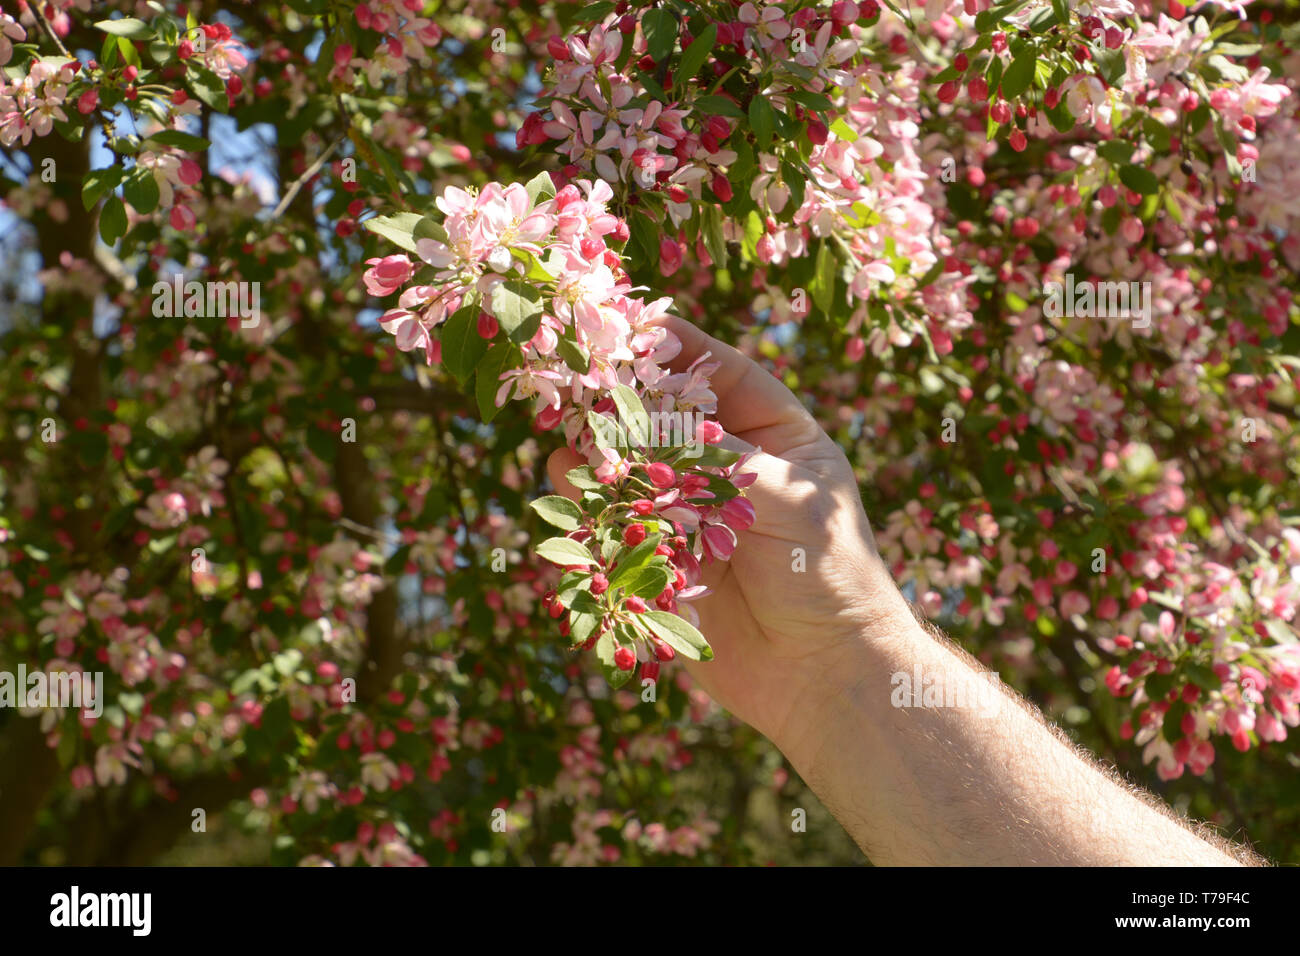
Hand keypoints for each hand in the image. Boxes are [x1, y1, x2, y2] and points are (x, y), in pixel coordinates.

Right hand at [547, 316, 916, 750]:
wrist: (822, 672)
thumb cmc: (829, 576)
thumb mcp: (787, 500)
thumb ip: (721, 460)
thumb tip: (647, 426)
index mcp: (778, 437)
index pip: (726, 375)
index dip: (684, 348)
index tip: (641, 323)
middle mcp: (730, 466)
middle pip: (667, 415)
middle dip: (626, 397)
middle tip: (582, 378)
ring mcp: (692, 510)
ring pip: (633, 465)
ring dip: (601, 450)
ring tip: (571, 440)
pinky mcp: (662, 555)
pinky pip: (617, 519)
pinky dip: (591, 503)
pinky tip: (570, 485)